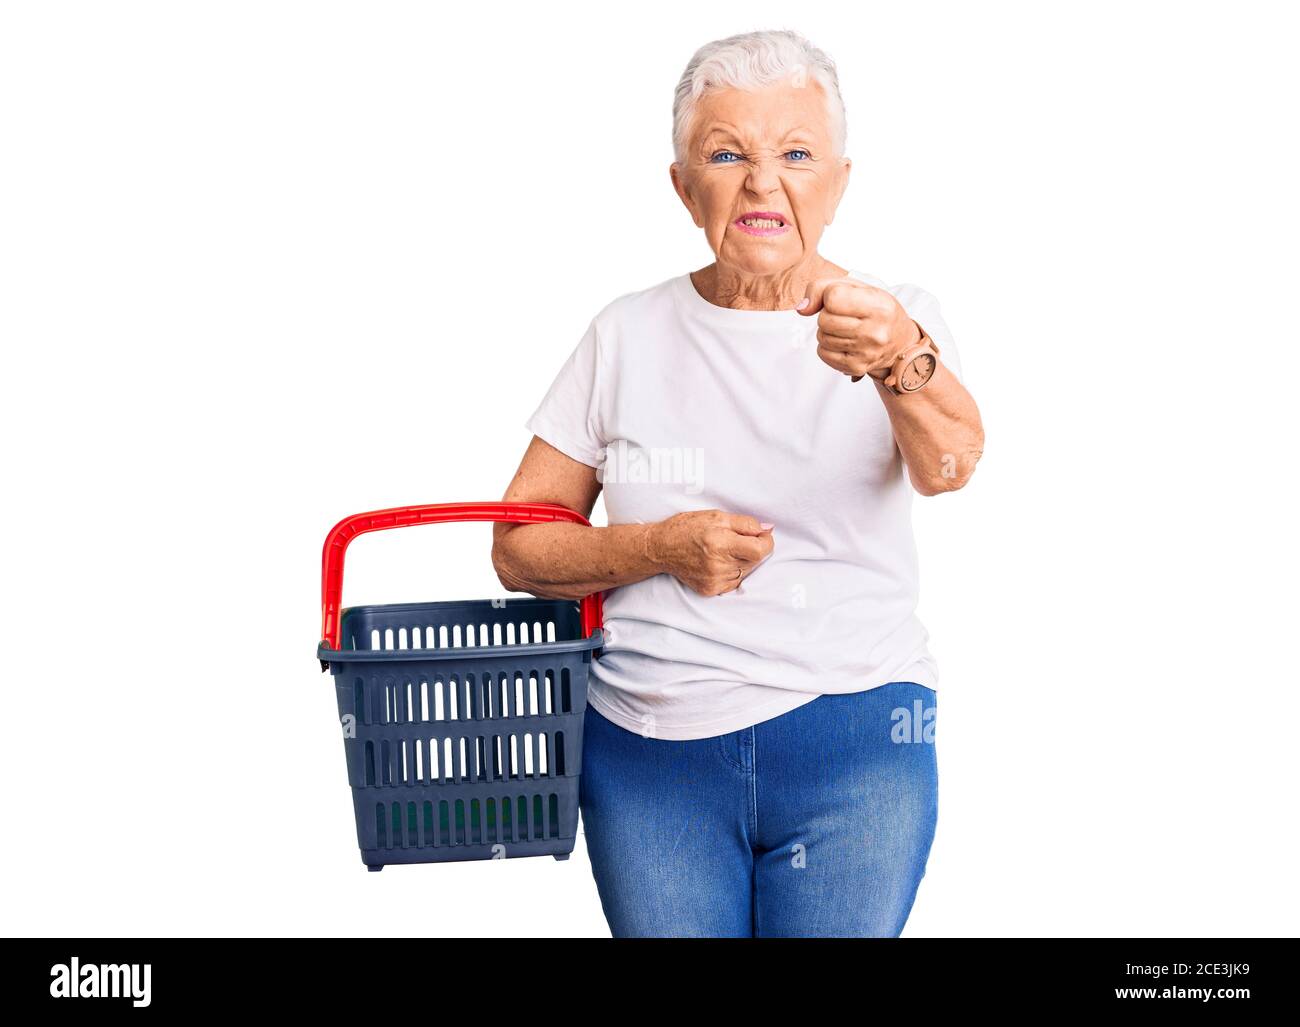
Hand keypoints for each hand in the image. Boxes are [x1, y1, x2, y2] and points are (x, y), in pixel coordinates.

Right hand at [645, 511, 773, 596]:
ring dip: (741, 561)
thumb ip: (745, 523)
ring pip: (745, 572)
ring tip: (723, 550)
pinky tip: (718, 562)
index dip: (766, 541)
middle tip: (734, 540)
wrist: (661, 548)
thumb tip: (768, 529)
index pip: (760, 550)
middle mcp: (718, 565)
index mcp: (720, 543)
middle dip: (751, 548)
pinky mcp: (710, 590)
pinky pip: (734, 582)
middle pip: (754, 560)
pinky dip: (732, 572)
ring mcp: (714, 580)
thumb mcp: (716, 516)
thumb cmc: (688, 527)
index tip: (761, 535)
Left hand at [797, 276, 920, 380]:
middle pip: (824, 320)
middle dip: (826, 315)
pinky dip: (827, 346)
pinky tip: (843, 342)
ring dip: (827, 331)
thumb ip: (822, 288)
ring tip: (845, 329)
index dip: (829, 296)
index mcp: (879, 306)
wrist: (899, 342)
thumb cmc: (874, 309)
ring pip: (822, 337)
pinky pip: (823, 354)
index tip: (841, 298)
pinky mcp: (857, 367)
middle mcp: (875, 332)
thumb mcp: (856, 287)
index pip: (833, 297)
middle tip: (843, 316)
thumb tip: (801, 309)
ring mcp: (866, 353)